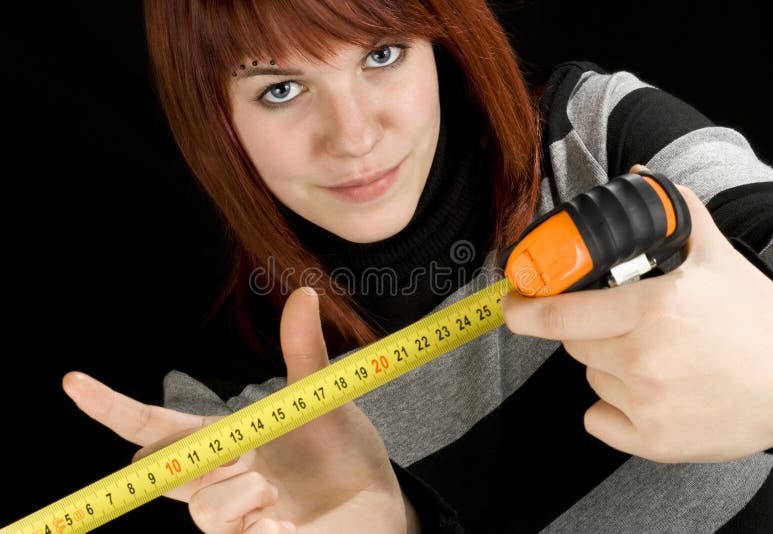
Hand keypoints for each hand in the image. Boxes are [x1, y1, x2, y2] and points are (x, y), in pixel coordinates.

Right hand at [64, 287, 417, 532]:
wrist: (380, 503)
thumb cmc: (344, 454)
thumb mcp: (323, 402)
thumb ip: (305, 354)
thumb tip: (303, 294)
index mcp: (229, 440)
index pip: (158, 426)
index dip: (114, 407)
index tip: (74, 382)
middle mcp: (222, 479)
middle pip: (161, 471)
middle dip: (176, 462)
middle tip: (236, 456)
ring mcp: (236, 518)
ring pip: (202, 510)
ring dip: (242, 495)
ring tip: (279, 493)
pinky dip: (261, 530)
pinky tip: (287, 528)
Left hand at [501, 166, 772, 462]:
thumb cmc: (761, 324)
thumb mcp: (718, 258)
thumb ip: (675, 212)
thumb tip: (640, 176)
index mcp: (652, 310)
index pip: (561, 314)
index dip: (524, 310)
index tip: (512, 305)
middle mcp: (643, 359)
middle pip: (574, 343)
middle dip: (589, 330)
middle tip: (628, 325)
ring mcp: (646, 404)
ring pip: (591, 377)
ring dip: (608, 366)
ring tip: (657, 359)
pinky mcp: (653, 441)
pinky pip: (599, 419)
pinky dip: (613, 408)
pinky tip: (650, 394)